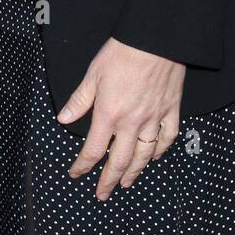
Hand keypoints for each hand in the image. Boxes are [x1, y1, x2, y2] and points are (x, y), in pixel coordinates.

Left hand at [58, 37, 183, 200]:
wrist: (155, 40)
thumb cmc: (121, 53)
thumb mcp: (93, 74)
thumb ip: (79, 100)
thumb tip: (63, 120)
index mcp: (109, 113)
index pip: (93, 149)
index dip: (83, 165)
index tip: (75, 173)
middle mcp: (132, 122)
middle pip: (120, 160)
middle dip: (109, 180)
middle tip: (102, 194)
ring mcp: (154, 119)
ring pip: (144, 155)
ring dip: (134, 172)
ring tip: (126, 183)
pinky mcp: (171, 111)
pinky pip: (167, 138)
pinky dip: (160, 151)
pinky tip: (154, 157)